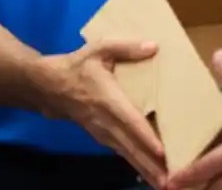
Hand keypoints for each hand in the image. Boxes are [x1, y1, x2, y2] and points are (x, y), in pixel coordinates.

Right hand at [37, 39, 166, 187]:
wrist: (49, 86)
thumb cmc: (79, 66)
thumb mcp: (100, 48)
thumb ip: (127, 47)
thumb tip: (154, 46)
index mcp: (109, 100)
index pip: (131, 122)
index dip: (146, 137)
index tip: (162, 152)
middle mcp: (106, 122)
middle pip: (131, 146)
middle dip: (151, 164)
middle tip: (172, 180)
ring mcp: (103, 133)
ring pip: (127, 154)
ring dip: (146, 170)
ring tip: (165, 184)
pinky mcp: (103, 137)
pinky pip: (123, 153)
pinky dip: (137, 165)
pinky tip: (150, 175)